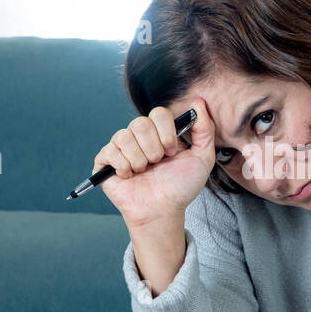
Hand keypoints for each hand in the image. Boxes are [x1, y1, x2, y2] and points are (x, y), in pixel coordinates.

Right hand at [94, 97, 217, 227]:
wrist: (164, 210)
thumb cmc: (181, 187)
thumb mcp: (202, 158)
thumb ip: (205, 129)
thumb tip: (199, 101)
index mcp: (159, 132)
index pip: (159, 113)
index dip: (167, 134)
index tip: (172, 153)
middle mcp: (139, 136)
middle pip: (140, 123)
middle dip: (154, 149)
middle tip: (157, 164)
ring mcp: (121, 147)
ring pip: (124, 136)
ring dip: (139, 160)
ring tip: (144, 171)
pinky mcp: (105, 160)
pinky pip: (110, 151)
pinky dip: (124, 166)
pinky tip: (130, 176)